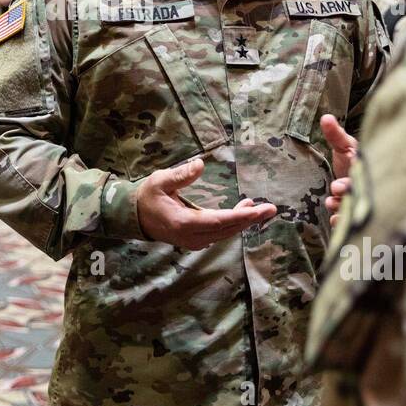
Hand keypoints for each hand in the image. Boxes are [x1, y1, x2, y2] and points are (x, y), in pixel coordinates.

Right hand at [136, 158, 276, 249]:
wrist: (133, 217)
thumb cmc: (147, 196)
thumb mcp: (160, 181)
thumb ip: (181, 174)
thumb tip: (200, 164)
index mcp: (183, 223)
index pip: (218, 221)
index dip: (240, 216)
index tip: (259, 210)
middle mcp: (191, 237)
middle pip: (226, 230)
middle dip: (250, 220)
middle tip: (271, 208)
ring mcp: (193, 242)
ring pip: (224, 234)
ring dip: (242, 221)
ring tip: (258, 207)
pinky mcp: (195, 241)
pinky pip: (219, 234)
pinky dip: (232, 224)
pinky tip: (242, 212)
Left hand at [320, 115, 357, 226]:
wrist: (350, 173)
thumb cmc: (350, 158)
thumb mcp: (345, 145)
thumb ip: (336, 135)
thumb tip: (325, 118)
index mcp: (367, 170)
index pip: (363, 177)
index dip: (352, 181)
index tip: (341, 180)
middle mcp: (367, 187)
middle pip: (360, 194)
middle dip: (347, 193)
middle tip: (336, 188)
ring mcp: (361, 201)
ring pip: (354, 208)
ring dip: (342, 208)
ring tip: (331, 202)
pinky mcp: (353, 213)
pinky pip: (350, 220)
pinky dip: (341, 221)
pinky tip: (334, 220)